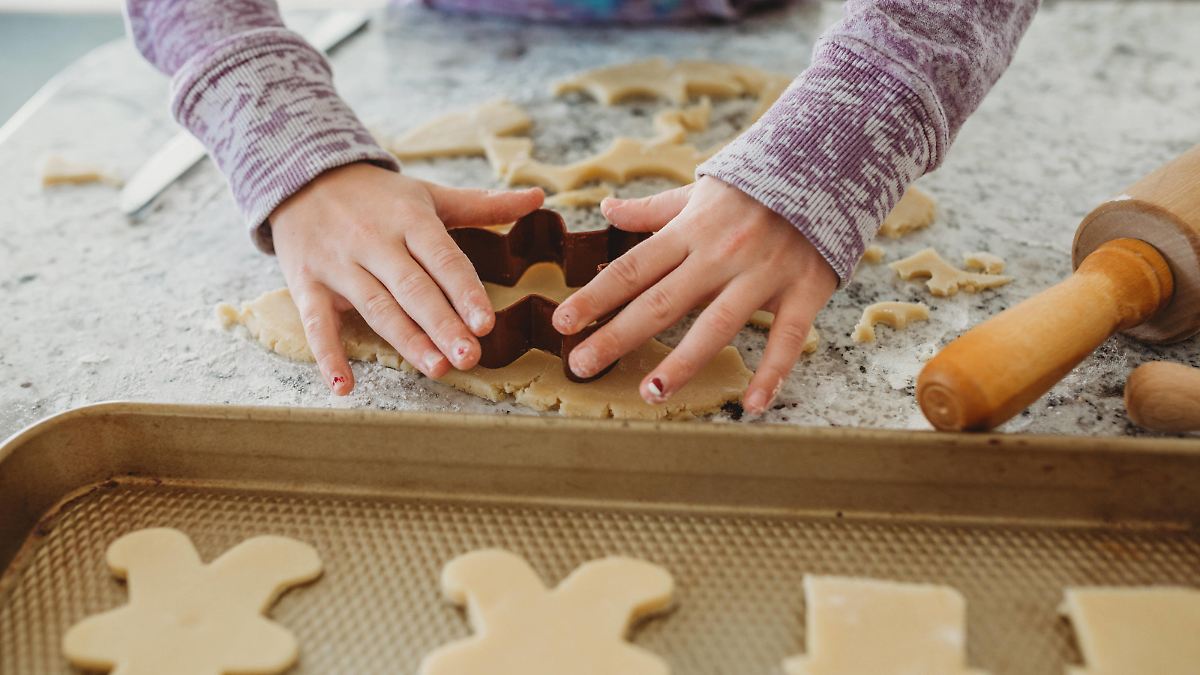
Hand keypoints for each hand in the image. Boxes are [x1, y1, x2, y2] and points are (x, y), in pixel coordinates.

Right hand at [271, 163, 542, 394]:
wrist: (301, 175)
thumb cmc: (377, 195)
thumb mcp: (428, 194)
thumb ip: (483, 205)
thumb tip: (540, 198)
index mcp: (410, 219)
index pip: (443, 258)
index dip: (465, 292)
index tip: (486, 325)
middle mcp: (375, 241)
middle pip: (413, 288)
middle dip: (442, 324)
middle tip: (469, 358)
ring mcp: (339, 263)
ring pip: (376, 307)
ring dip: (405, 340)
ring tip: (435, 368)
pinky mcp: (307, 283)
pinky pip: (316, 323)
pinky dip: (328, 355)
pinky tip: (345, 386)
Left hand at [552, 176, 836, 414]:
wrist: (830, 161)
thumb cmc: (757, 182)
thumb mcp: (700, 189)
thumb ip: (653, 208)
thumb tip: (605, 208)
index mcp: (691, 230)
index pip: (632, 269)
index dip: (595, 296)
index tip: (562, 323)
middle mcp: (720, 254)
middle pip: (660, 302)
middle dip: (617, 336)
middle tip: (581, 366)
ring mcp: (762, 274)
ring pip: (716, 325)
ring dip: (682, 362)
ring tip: (650, 393)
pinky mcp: (803, 289)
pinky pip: (786, 338)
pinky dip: (772, 372)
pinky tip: (754, 405)